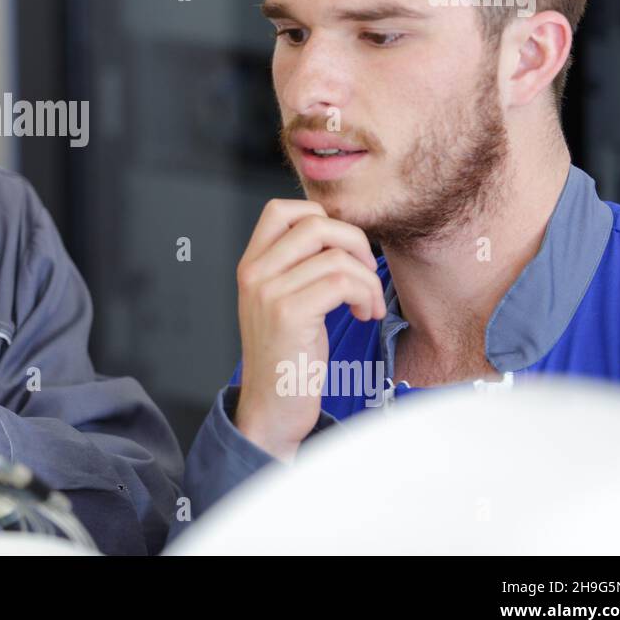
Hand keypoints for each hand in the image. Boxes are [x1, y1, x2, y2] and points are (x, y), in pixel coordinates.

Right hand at [233, 199, 384, 460]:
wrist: (272, 409)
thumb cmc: (287, 359)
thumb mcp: (282, 303)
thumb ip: (297, 268)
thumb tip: (342, 236)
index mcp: (251, 266)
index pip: (280, 210)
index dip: (321, 218)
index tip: (341, 251)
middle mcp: (254, 273)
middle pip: (316, 224)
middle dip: (356, 244)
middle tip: (367, 274)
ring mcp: (268, 292)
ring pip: (336, 256)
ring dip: (368, 279)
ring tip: (368, 304)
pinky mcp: (288, 314)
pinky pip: (342, 282)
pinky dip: (366, 295)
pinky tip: (364, 314)